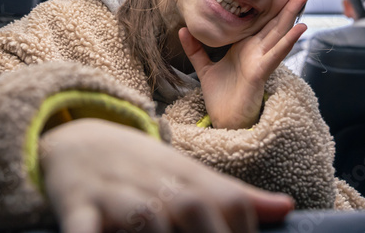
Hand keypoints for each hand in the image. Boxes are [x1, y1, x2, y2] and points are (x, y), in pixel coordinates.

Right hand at [40, 118, 294, 232]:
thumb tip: (289, 207)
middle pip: (192, 207)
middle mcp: (155, 183)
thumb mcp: (188, 176)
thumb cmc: (143, 170)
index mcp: (187, 177)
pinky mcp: (76, 207)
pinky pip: (83, 232)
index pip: (230, 200)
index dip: (243, 232)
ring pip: (144, 220)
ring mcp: (115, 195)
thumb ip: (236, 197)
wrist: (75, 139)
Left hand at [179, 0, 309, 128]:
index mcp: (246, 47)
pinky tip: (299, 29)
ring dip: (292, 15)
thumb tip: (182, 29)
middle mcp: (257, 51)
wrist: (223, 120)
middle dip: (289, 5)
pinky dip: (287, 42)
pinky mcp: (260, 73)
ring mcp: (261, 61)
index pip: (262, 23)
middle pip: (276, 24)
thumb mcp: (205, 68)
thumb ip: (196, 49)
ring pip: (280, 33)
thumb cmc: (220, 96)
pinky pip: (275, 55)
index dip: (273, 6)